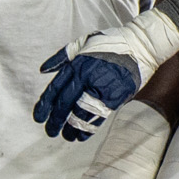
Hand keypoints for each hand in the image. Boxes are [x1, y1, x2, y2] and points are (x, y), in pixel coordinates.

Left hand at [34, 13, 178, 140]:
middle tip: (50, 131)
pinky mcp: (115, 97)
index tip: (39, 118)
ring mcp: (100, 87)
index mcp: (76, 64)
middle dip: (55, 120)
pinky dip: (89, 128)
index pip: (55, 88)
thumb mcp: (84, 42)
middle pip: (64, 103)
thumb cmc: (112, 43)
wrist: (140, 45)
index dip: (45, 105)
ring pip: (80, 113)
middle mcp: (86, 77)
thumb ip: (62, 56)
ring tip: (66, 136)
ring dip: (71, 127)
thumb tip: (44, 69)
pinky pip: (98, 116)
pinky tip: (82, 135)